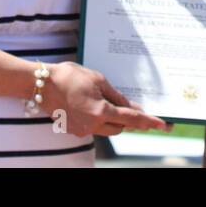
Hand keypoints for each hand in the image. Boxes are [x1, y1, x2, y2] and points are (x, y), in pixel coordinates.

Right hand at [40, 62, 169, 137]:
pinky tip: (90, 104)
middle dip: (128, 118)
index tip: (164, 125)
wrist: (41, 83)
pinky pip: (93, 127)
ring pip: (107, 129)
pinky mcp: (73, 130)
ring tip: (104, 100)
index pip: (132, 119)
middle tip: (131, 106)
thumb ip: (116, 96)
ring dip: (113, 119)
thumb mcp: (98, 80)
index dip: (150, 122)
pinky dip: (98, 119)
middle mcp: (93, 125)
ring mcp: (82, 130)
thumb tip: (132, 107)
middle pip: (120, 127)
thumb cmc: (70, 76)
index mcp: (101, 111)